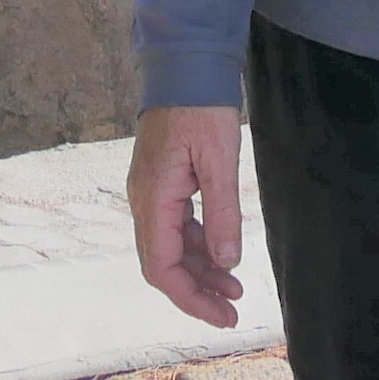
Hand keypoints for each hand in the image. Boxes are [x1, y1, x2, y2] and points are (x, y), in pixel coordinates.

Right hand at [131, 102, 247, 325]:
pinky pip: (175, 227)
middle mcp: (143, 199)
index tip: (223, 314)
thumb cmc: (201, 107)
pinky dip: (198, 246)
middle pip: (162, 264)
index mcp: (152, 197)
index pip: (162, 267)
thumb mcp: (220, 160)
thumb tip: (227, 263)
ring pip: (170, 247)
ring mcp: (150, 192)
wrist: (185, 65)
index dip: (190, 298)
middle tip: (234, 309)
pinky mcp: (161, 183)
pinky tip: (222, 253)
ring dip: (199, 271)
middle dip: (196, 292)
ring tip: (235, 287)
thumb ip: (223, 214)